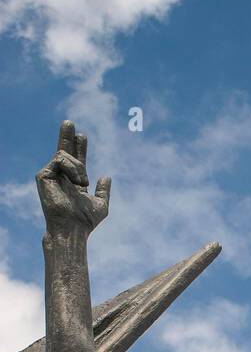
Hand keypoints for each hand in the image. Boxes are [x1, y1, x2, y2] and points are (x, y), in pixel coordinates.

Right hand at [37, 121, 110, 235]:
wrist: (73, 228)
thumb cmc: (85, 221)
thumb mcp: (100, 205)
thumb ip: (103, 191)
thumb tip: (106, 176)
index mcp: (74, 181)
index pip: (77, 160)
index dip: (80, 148)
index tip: (82, 136)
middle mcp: (61, 176)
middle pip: (64, 150)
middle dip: (67, 136)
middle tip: (69, 122)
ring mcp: (51, 174)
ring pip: (65, 154)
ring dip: (78, 167)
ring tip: (82, 182)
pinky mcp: (43, 175)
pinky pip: (59, 159)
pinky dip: (71, 168)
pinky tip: (77, 181)